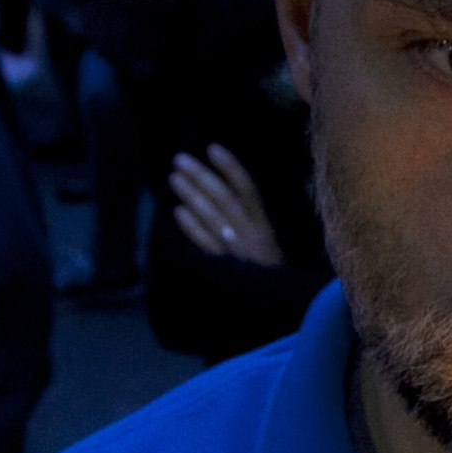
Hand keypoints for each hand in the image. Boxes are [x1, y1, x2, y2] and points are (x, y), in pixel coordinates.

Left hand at [168, 145, 283, 266]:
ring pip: (215, 219)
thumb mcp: (267, 242)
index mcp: (264, 226)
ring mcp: (239, 253)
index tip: (213, 148)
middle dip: (203, 178)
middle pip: (227, 201)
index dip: (231, 169)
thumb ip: (249, 218)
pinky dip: (194, 229)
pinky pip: (208, 246)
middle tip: (180, 160)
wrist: (276, 303)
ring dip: (193, 196)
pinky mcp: (226, 270)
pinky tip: (178, 212)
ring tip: (174, 178)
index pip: (248, 191)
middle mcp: (252, 236)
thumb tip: (223, 186)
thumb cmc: (267, 270)